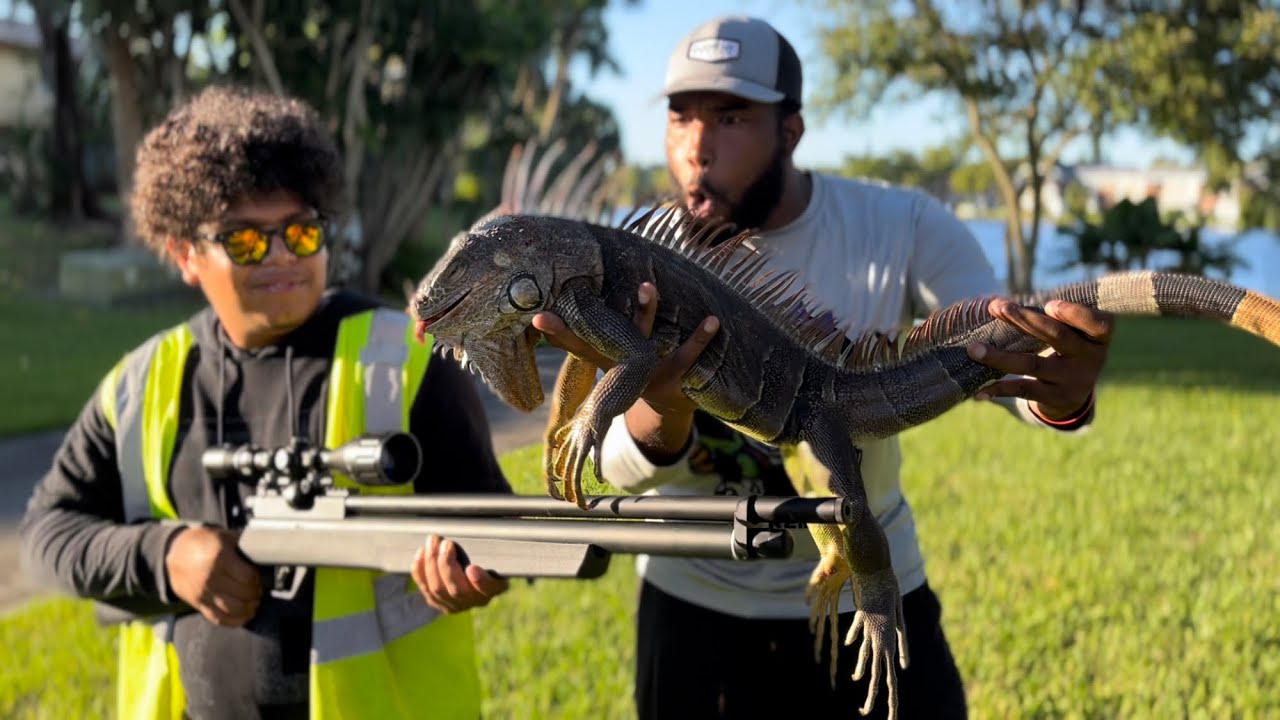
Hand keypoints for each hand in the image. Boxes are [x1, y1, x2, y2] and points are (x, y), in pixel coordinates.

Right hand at [165, 526, 261, 626]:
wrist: (175, 552)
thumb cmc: (203, 542)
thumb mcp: (224, 536)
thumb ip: (244, 545)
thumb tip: (266, 552)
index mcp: (220, 558)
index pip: (248, 577)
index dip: (257, 580)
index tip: (259, 578)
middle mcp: (211, 578)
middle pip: (243, 594)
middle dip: (255, 594)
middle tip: (258, 591)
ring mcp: (203, 593)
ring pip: (233, 610)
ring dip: (248, 609)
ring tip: (253, 604)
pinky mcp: (197, 604)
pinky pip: (218, 618)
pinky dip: (234, 621)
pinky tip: (243, 617)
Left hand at [411, 534, 509, 613]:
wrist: (472, 567)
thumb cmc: (487, 552)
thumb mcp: (496, 547)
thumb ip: (492, 542)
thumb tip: (495, 521)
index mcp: (495, 587)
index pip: (490, 588)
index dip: (481, 581)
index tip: (472, 568)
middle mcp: (476, 600)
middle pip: (458, 590)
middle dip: (447, 565)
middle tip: (445, 543)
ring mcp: (456, 605)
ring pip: (438, 590)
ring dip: (431, 563)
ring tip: (432, 542)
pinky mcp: (439, 602)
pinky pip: (425, 589)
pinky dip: (420, 570)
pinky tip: (421, 553)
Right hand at [532, 282, 718, 459]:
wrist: (661, 412)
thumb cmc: (630, 373)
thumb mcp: (610, 359)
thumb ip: (593, 336)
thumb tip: (562, 306)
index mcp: (603, 360)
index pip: (576, 344)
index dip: (556, 331)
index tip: (538, 315)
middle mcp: (621, 365)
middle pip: (605, 338)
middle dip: (600, 316)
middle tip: (577, 292)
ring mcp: (646, 371)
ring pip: (643, 338)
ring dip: (645, 311)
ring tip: (647, 285)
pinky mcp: (674, 376)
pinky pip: (688, 354)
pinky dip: (701, 338)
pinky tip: (712, 319)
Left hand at [967, 298, 1113, 419]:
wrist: (1075, 394)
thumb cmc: (1066, 349)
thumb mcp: (1073, 333)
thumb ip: (1049, 318)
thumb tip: (997, 304)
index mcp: (1098, 338)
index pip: (1098, 324)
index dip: (1075, 315)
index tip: (1049, 305)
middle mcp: (1090, 360)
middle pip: (1056, 336)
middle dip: (1024, 320)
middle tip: (997, 306)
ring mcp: (1072, 381)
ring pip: (1033, 364)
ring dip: (1000, 356)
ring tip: (974, 349)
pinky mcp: (1055, 398)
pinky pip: (1023, 390)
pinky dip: (999, 389)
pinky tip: (978, 391)